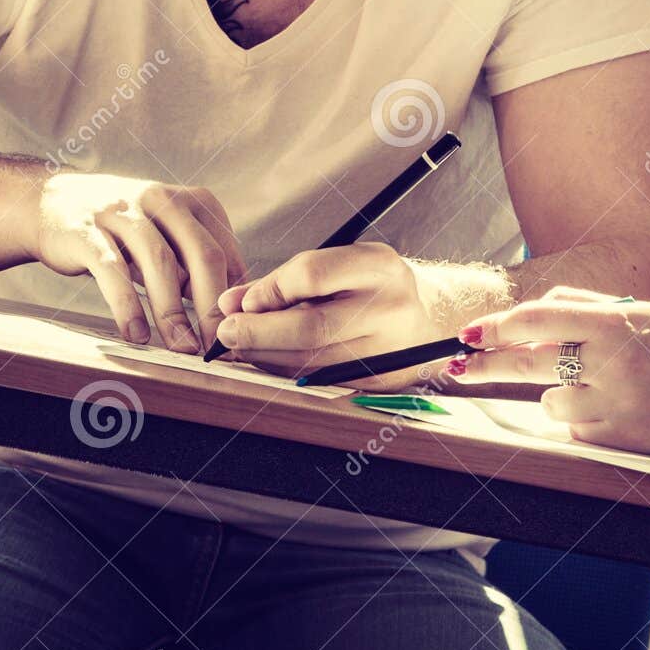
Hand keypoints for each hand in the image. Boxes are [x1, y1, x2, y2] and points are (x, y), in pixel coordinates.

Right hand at [35, 172, 247, 351]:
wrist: (51, 204)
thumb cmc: (123, 230)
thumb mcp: (167, 236)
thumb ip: (197, 265)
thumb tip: (228, 313)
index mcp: (193, 201)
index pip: (227, 251)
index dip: (234, 295)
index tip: (236, 331)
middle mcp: (163, 199)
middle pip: (203, 254)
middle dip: (212, 306)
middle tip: (216, 345)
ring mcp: (124, 212)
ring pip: (161, 264)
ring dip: (174, 312)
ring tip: (182, 348)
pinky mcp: (88, 231)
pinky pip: (113, 272)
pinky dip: (128, 306)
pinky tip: (136, 335)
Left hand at [212, 243, 439, 380]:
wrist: (423, 321)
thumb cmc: (369, 287)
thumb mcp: (338, 265)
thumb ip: (283, 280)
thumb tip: (229, 302)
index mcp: (379, 267)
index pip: (313, 275)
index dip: (270, 291)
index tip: (243, 302)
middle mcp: (390, 308)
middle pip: (311, 327)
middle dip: (259, 333)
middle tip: (226, 333)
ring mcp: (389, 350)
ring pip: (312, 362)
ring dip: (265, 357)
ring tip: (240, 348)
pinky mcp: (380, 383)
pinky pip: (321, 382)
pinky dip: (286, 373)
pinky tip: (268, 363)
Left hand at [453, 286, 649, 456]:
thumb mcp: (640, 312)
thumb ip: (585, 308)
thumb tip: (530, 313)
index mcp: (616, 322)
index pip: (539, 319)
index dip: (497, 326)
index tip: (469, 332)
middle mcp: (613, 363)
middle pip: (528, 363)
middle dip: (487, 364)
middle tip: (459, 364)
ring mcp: (617, 407)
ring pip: (551, 401)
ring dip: (561, 394)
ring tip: (603, 385)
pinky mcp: (622, 443)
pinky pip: (577, 431)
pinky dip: (585, 421)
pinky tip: (619, 410)